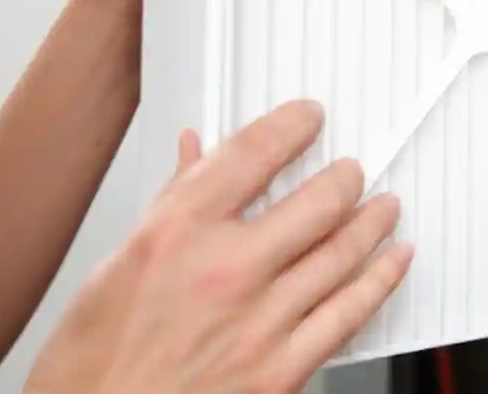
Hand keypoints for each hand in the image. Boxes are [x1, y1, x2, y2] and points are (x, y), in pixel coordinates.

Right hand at [25, 101, 412, 393]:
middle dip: (345, 178)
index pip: (253, 153)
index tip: (306, 118)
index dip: (292, 125)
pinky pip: (350, 312)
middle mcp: (225, 270)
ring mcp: (260, 320)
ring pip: (343, 251)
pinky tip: (395, 259)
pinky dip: (382, 279)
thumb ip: (169, 204)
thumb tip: (195, 154)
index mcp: (176, 233)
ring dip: (373, 221)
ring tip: (384, 205)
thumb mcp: (112, 269)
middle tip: (352, 171)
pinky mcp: (281, 368)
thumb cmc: (92, 364)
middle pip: (318, 200)